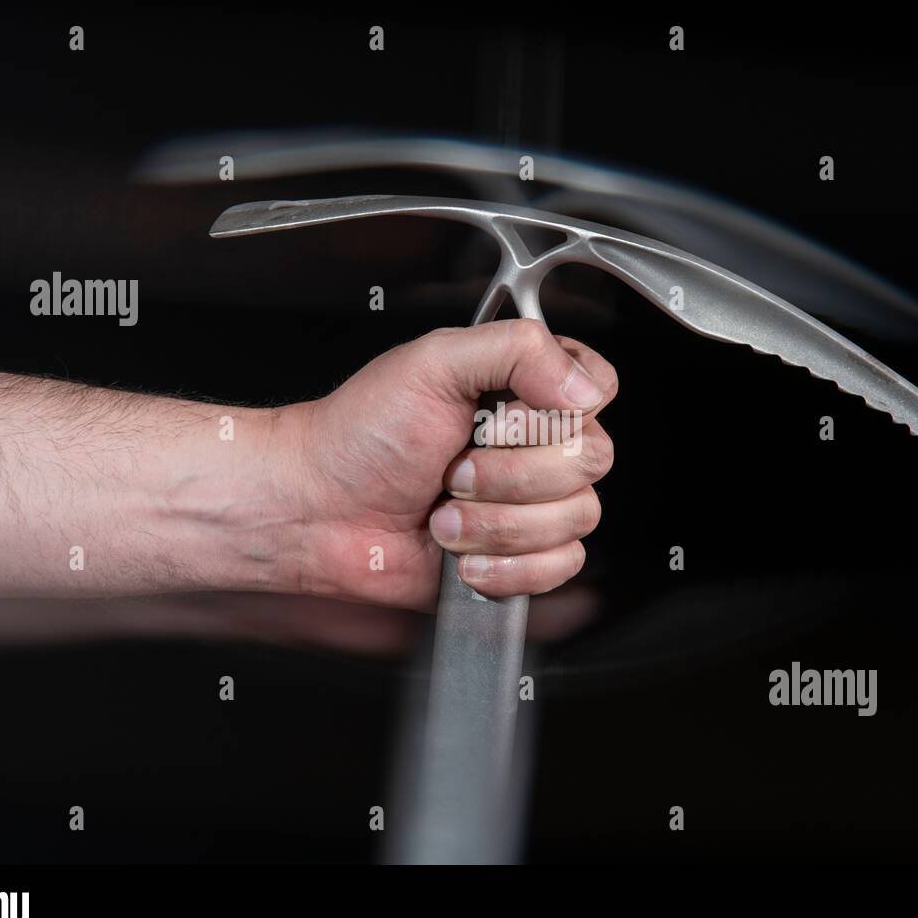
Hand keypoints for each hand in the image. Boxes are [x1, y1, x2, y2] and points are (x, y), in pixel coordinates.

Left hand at [265, 320, 617, 609]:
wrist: (319, 512)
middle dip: (510, 474)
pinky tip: (462, 555)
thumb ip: (518, 350)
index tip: (497, 417)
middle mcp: (538, 443)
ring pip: (576, 517)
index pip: (598, 388)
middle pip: (591, 460)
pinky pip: (560, 565)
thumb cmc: (361, 435)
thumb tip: (583, 387)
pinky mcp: (522, 556)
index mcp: (526, 386)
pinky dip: (505, 566)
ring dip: (497, 524)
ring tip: (444, 514)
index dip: (556, 412)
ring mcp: (533, 503)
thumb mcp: (433, 362)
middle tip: (453, 469)